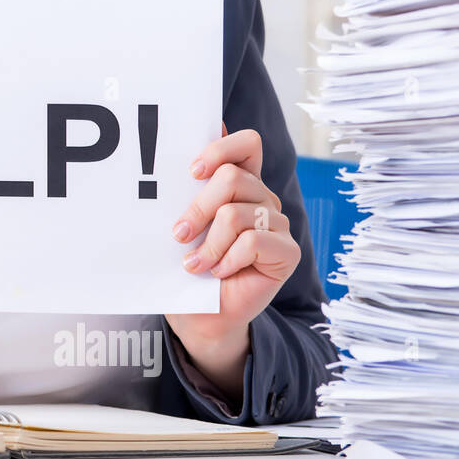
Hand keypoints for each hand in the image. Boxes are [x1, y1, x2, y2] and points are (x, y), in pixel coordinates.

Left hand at [164, 124, 300, 399]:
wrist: (199, 314)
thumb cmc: (187, 265)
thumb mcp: (182, 224)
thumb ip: (185, 191)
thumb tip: (171, 153)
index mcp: (240, 182)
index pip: (246, 144)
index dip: (220, 149)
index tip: (192, 172)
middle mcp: (262, 198)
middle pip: (233, 177)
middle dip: (198, 207)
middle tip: (179, 233)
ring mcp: (278, 223)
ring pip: (236, 213)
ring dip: (209, 242)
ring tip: (195, 263)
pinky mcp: (286, 251)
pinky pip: (252, 241)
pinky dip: (227, 259)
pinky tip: (218, 272)